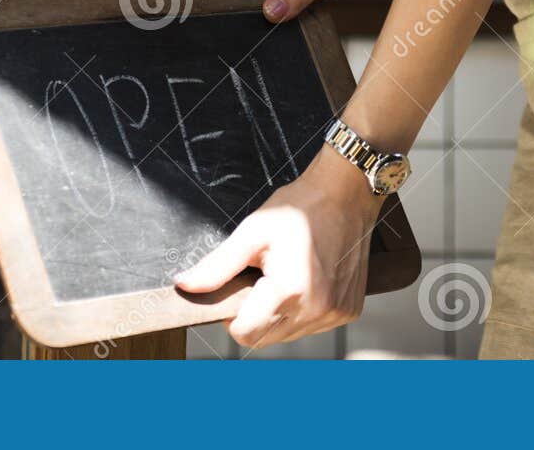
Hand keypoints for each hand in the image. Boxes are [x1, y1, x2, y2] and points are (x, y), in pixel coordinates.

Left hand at [175, 153, 380, 347]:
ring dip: (280, 315)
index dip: (233, 315)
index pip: (244, 334)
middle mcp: (315, 310)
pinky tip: (307, 281)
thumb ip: (217, 266)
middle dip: (255, 315)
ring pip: (289, 335)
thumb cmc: (299, 208)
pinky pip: (314, 326)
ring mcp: (335, 314)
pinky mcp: (348, 311)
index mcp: (288, 292)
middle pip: (265, 339)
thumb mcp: (252, 231)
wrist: (346, 195)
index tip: (240, 288)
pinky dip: (304, 311)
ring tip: (286, 276)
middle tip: (262, 278)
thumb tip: (184, 286)